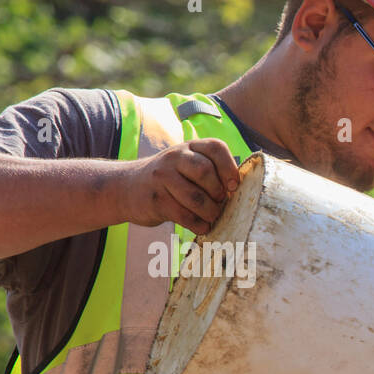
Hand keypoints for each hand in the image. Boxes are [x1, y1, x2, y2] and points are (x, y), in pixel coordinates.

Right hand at [120, 138, 240, 235]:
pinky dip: (198, 225)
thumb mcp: (189, 166)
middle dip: (218, 193)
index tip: (233, 186)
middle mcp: (175, 157)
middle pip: (205, 171)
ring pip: (195, 197)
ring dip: (210, 212)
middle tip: (221, 203)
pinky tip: (202, 226)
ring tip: (212, 217)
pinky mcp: (155, 199)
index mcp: (190, 147)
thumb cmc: (171, 180)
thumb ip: (213, 172)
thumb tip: (245, 192)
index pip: (216, 147)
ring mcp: (162, 177)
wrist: (127, 188)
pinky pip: (184, 215)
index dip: (229, 167)